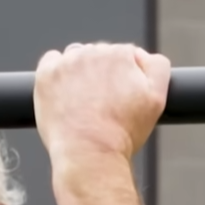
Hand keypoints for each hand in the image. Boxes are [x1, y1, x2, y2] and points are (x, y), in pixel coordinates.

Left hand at [32, 42, 170, 171]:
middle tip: (100, 103)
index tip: (117, 97)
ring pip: (75, 57)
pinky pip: (51, 61)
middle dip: (100, 74)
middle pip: (98, 55)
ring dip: (78, 72)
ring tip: (82, 101)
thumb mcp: (157, 99)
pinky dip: (56, 73)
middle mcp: (93, 52)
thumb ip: (157, 67)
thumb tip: (141, 55)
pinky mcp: (46, 74)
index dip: (122, 77)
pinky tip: (63, 94)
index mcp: (121, 54)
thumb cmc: (123, 132)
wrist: (90, 152)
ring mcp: (67, 63)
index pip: (122, 55)